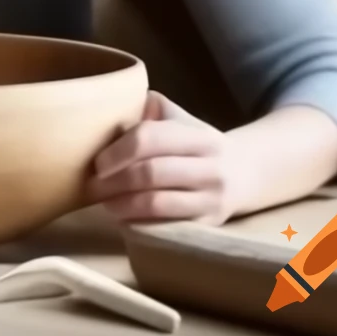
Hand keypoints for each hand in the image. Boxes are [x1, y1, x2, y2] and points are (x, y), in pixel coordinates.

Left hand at [85, 90, 236, 224]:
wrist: (244, 173)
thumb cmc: (196, 143)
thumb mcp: (179, 118)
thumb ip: (148, 108)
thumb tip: (109, 110)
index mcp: (198, 136)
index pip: (150, 137)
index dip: (118, 151)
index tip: (97, 163)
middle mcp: (209, 167)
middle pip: (150, 173)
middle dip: (114, 181)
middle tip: (92, 186)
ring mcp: (211, 199)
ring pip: (157, 203)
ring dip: (123, 204)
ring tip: (105, 202)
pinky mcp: (208, 226)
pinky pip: (167, 227)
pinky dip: (140, 223)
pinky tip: (124, 218)